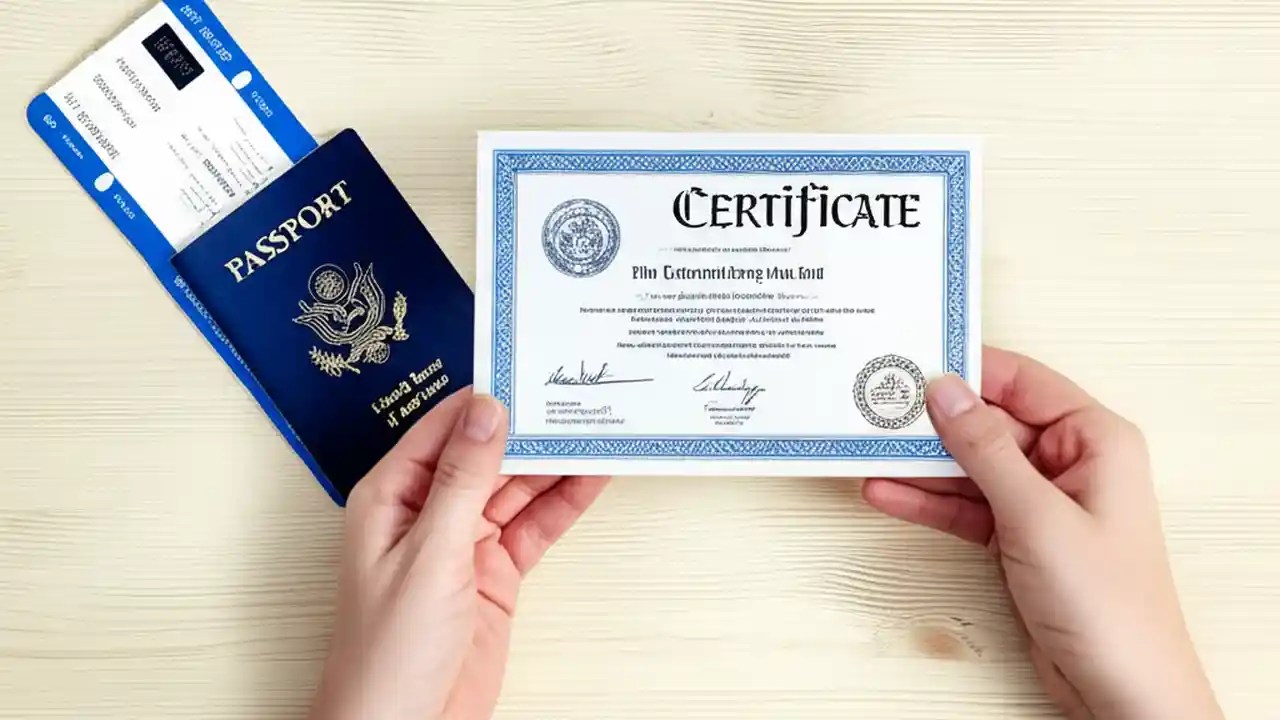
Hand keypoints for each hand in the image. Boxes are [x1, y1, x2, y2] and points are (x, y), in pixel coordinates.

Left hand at [308, 388, 607, 719]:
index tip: (530, 370)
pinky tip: (592, 480)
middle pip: (487, 454)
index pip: (444, 429)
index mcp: (392, 496)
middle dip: (531, 428)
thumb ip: (462, 481)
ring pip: (516, 488)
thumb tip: (486, 412)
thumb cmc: (389, 651)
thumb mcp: (430, 553)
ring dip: (554, 463)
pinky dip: (563, 504)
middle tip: (579, 397)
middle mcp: (427, 512)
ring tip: (598, 429)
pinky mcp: (494, 573)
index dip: (488, 399)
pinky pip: (534, 527)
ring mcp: (464, 543)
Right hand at [863, 347, 1221, 719]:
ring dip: (921, 464)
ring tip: (867, 450)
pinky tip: (887, 493)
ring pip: (970, 465)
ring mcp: (1041, 500)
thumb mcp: (1037, 515)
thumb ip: (986, 449)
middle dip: (933, 420)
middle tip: (876, 407)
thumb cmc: (1107, 603)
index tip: (913, 361)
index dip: (967, 369)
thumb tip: (946, 391)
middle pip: (989, 422)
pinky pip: (966, 505)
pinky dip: (928, 502)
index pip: (1021, 381)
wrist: (1120, 687)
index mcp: (1095, 438)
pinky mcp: (1019, 536)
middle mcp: (1071, 461)